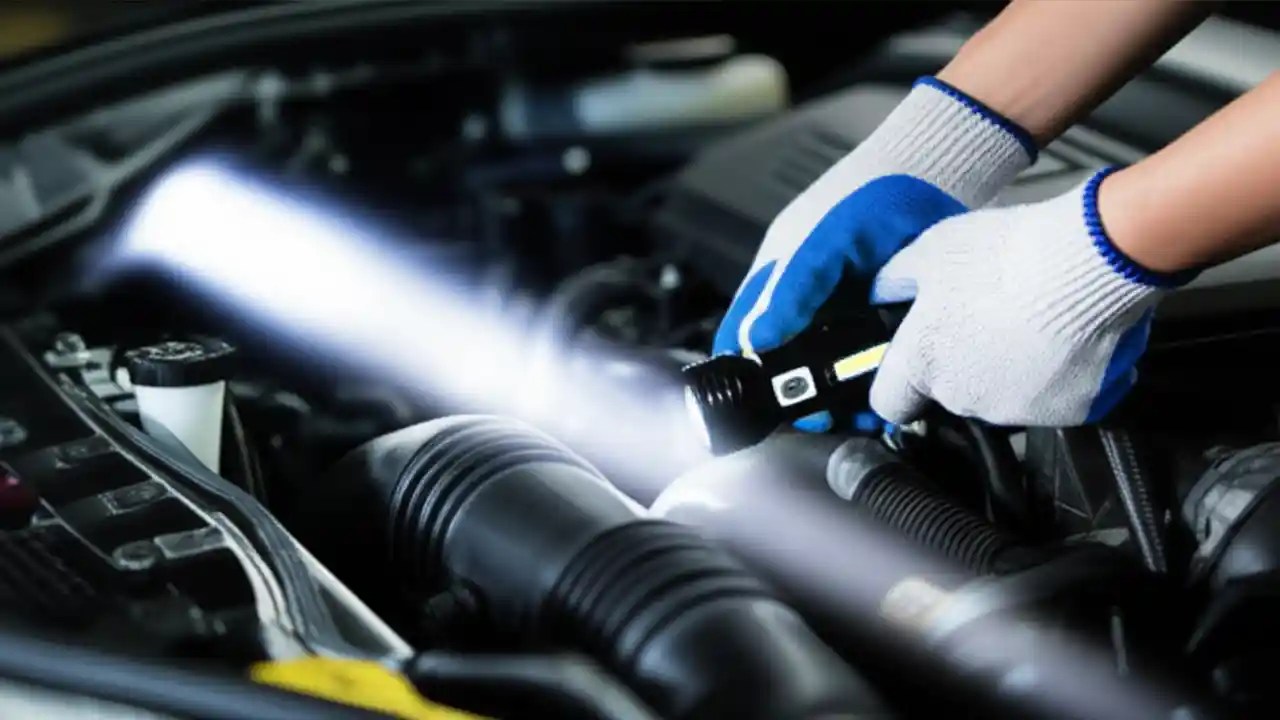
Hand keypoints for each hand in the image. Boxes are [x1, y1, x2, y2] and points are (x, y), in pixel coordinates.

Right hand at [712, 78, 1034, 431]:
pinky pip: (860, 354)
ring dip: (837, 390)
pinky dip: (868, 374)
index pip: (741, 336)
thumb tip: (758, 341)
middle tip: (823, 417)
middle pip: (783, 358)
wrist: (941, 170)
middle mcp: (800, 290)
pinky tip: (884, 387)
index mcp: (775, 273)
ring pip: (822, 362)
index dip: (749, 374)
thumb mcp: (828, 243)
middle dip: (801, 393)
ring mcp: (836, 300)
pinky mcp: (872, 308)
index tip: (771, 406)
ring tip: (859, 410)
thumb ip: (793, 290)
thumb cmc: (880, 191)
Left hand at [869, 168, 1193, 425]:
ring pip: (1004, 398)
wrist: (1089, 260)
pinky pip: (1057, 398)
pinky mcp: (1069, 412)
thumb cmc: (1005, 252)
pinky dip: (1062, 376)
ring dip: (1011, 370)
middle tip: (987, 318)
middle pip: (951, 394)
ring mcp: (1017, 411)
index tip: (913, 366)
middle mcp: (963, 398)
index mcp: (922, 365)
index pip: (890, 401)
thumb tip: (881, 293)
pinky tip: (1067, 337)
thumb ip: (894, 280)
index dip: (899, 383)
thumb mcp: (929, 251)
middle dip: (963, 364)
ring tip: (1031, 321)